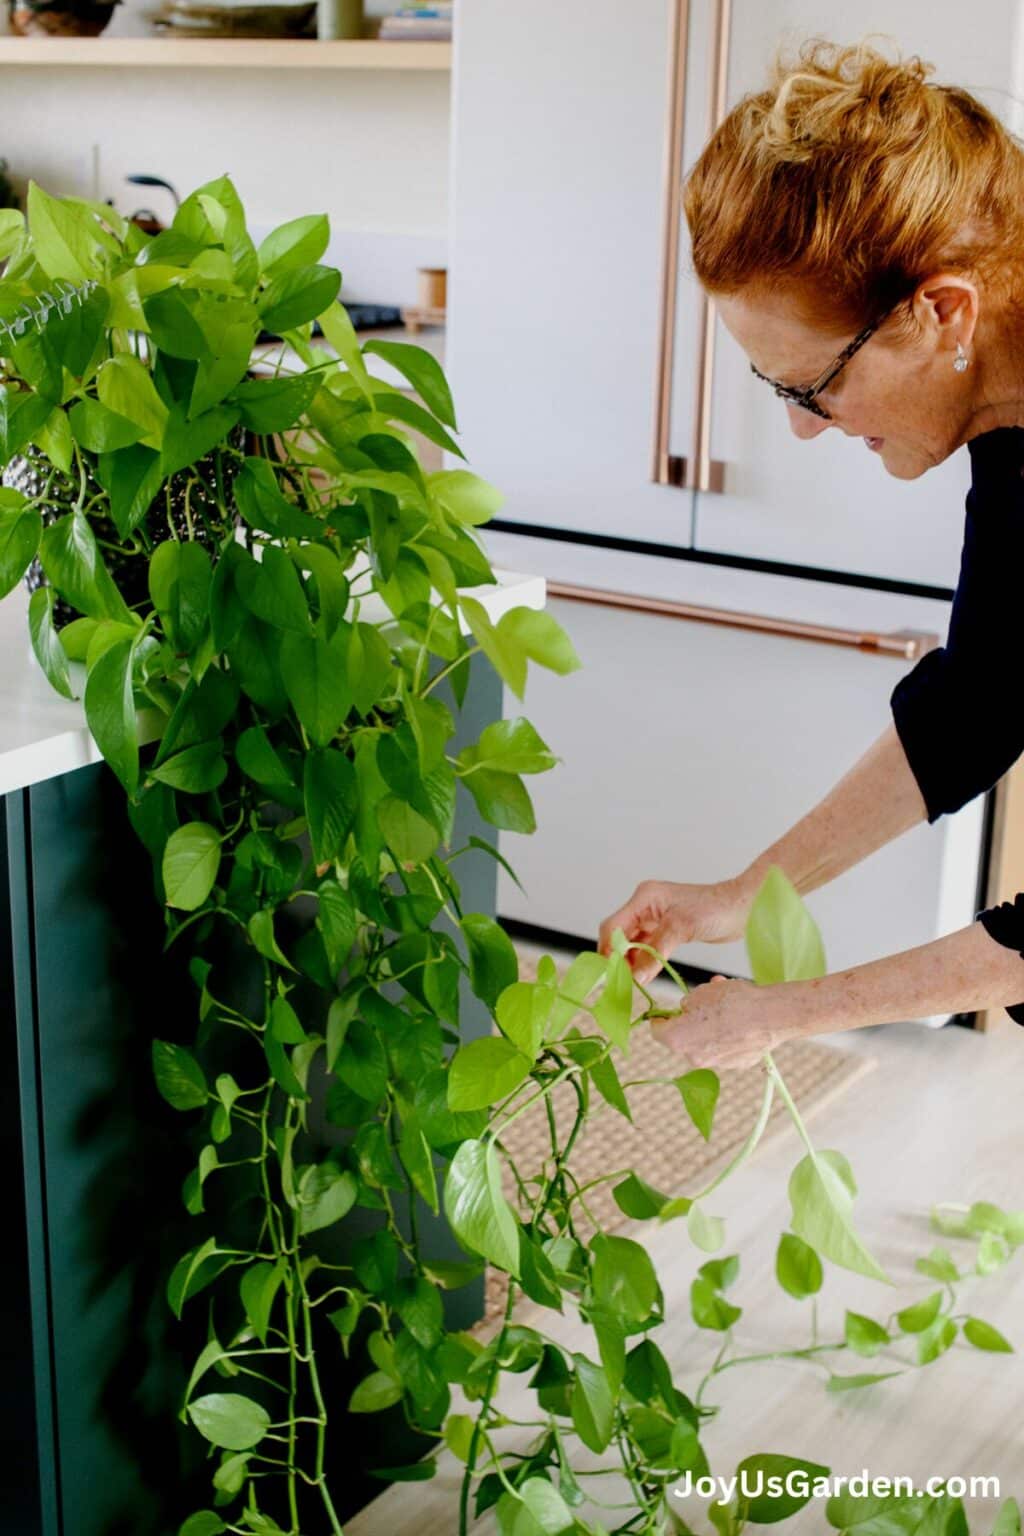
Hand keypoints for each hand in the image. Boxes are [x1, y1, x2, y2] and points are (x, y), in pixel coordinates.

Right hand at [598, 878, 750, 984]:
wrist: (743, 907)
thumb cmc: (716, 909)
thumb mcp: (681, 929)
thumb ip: (655, 952)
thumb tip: (636, 977)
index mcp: (645, 898)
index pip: (614, 925)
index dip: (608, 950)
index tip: (609, 973)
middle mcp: (646, 905)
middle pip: (619, 934)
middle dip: (618, 958)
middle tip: (621, 982)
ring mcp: (655, 917)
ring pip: (631, 942)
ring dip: (630, 961)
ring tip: (633, 982)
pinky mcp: (666, 928)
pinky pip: (646, 946)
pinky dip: (643, 960)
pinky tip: (645, 974)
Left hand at [650, 975, 788, 1070]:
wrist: (769, 1016)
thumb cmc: (732, 1001)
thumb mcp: (700, 993)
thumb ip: (687, 1004)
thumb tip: (687, 1010)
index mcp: (678, 1039)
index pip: (658, 1030)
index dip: (662, 1017)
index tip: (667, 1011)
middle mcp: (694, 1057)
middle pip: (683, 1039)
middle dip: (690, 1022)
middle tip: (704, 1003)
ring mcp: (716, 1064)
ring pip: (705, 1043)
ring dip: (710, 1028)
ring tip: (727, 1007)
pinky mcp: (736, 1065)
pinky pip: (725, 1049)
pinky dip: (728, 1037)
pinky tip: (741, 1022)